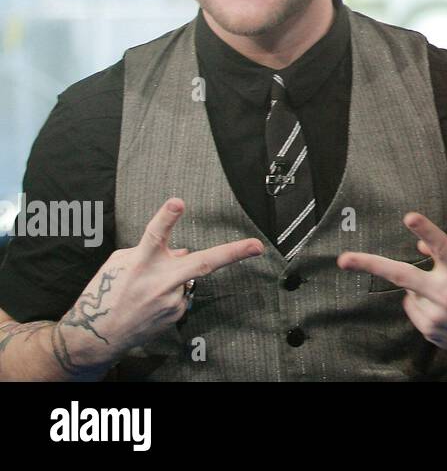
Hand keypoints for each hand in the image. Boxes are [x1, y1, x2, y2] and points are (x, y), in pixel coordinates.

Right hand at [57, 198, 263, 373]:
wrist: (96, 337)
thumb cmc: (105, 294)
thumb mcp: (119, 264)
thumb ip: (151, 251)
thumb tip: (183, 251)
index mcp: (139, 263)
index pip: (155, 235)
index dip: (167, 217)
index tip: (178, 202)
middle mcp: (158, 281)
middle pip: (201, 263)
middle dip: (233, 253)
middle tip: (257, 246)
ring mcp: (170, 300)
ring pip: (188, 277)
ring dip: (176, 277)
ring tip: (148, 290)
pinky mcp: (175, 314)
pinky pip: (181, 294)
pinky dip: (171, 291)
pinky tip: (151, 301)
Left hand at [338, 213, 446, 359]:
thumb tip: (422, 246)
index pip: (441, 245)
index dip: (424, 229)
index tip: (409, 217)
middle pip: (400, 274)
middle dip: (369, 264)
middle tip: (343, 259)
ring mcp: (437, 316)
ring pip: (410, 292)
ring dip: (421, 288)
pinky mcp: (432, 331)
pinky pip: (416, 310)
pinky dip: (425, 305)